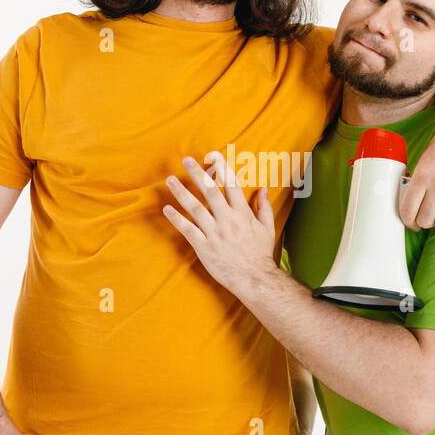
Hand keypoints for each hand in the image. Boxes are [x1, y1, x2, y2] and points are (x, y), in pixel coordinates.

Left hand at [162, 152, 276, 295]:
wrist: (254, 278)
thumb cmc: (261, 253)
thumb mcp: (268, 227)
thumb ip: (264, 206)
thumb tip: (264, 188)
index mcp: (243, 213)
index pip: (231, 184)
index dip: (222, 168)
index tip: (213, 156)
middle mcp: (228, 220)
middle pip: (210, 191)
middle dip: (197, 173)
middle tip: (186, 160)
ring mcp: (215, 233)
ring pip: (195, 208)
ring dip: (182, 192)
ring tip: (171, 179)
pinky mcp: (204, 247)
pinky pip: (188, 229)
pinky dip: (177, 218)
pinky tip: (167, 208)